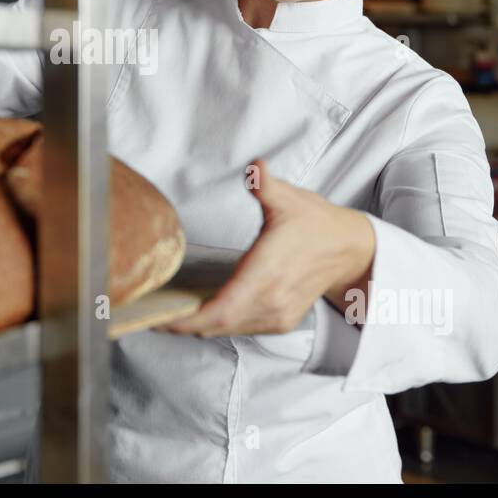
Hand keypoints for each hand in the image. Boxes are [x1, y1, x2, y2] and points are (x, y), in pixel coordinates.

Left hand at [161, 158, 375, 337]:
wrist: (348, 249)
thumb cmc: (316, 223)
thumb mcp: (289, 199)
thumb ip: (266, 185)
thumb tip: (255, 167)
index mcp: (267, 273)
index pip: (221, 309)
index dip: (188, 320)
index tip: (161, 317)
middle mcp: (272, 301)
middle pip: (216, 325)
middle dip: (181, 323)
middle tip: (149, 313)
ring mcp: (277, 315)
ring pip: (227, 330)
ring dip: (197, 325)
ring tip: (166, 313)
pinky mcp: (280, 321)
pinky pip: (241, 328)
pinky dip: (217, 324)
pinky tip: (198, 311)